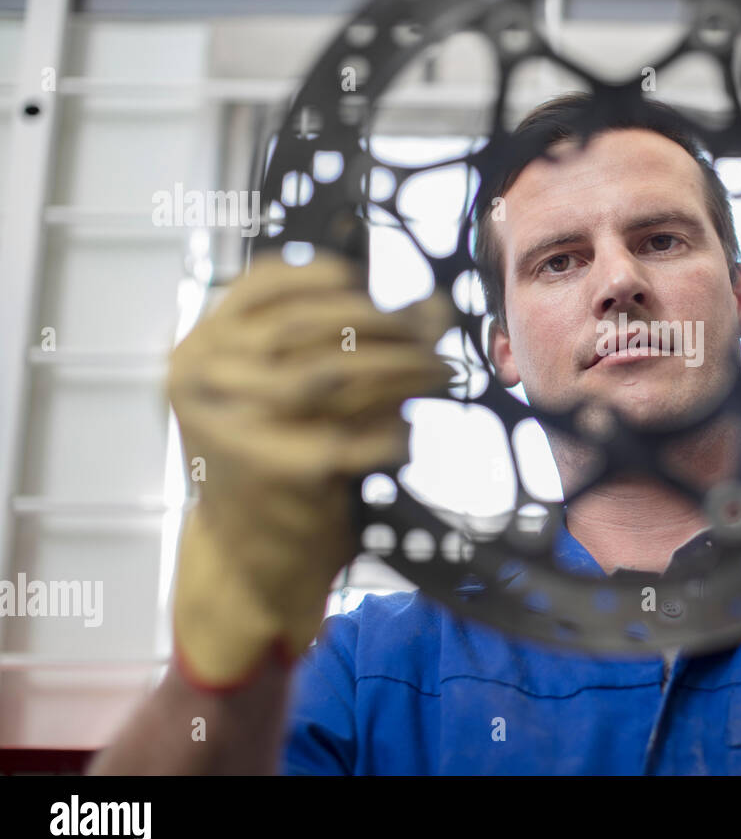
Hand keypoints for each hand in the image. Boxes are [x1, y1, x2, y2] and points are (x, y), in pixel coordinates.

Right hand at [166, 250, 454, 689]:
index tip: (372, 288)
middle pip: (311, 328)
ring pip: (337, 374)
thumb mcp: (300, 394)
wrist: (245, 561)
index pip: (263, 286)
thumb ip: (356, 343)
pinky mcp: (275, 472)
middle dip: (385, 326)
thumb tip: (437, 307)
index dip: (325, 277)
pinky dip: (392, 435)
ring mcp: (234, 425)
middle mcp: (204, 380)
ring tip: (442, 374)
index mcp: (199, 349)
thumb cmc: (278, 460)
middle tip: (434, 339)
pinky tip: (407, 438)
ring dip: (404, 370)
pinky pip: (354, 438)